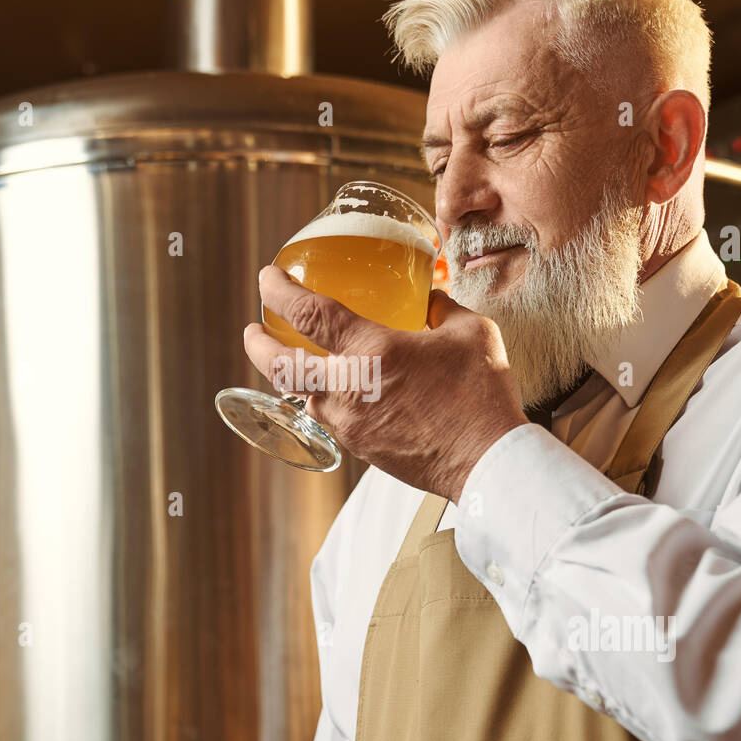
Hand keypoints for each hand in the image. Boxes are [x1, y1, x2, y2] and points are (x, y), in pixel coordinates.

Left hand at [243, 265, 528, 502]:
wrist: (487, 462)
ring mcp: (350, 424)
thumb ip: (443, 309)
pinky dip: (323, 401)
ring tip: (294, 362)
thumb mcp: (471, 334)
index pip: (308, 313)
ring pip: (301, 397)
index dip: (279, 291)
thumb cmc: (481, 396)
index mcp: (371, 351)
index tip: (268, 278)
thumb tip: (432, 298)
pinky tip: (338, 394)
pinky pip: (329, 419)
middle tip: (252, 329)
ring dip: (291, 377)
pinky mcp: (361, 449)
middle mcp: (348, 389)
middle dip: (258, 344)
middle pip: (280, 366)